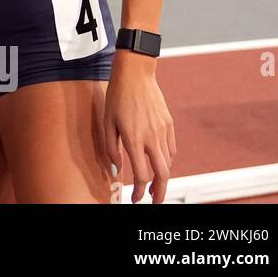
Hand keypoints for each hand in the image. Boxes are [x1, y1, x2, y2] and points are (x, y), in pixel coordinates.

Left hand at [104, 50, 176, 202]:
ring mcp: (163, 131)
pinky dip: (166, 160)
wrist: (136, 74)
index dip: (139, 192)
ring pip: (168, 163)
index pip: (141, 175)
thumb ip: (111, 148)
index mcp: (134, 139)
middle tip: (154, 202)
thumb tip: (117, 169)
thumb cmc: (117, 97)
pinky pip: (171, 149)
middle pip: (162, 174)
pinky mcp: (169, 124)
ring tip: (155, 184)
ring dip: (163, 176)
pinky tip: (159, 161)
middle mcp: (151, 138)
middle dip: (160, 192)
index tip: (135, 199)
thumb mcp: (107, 122)